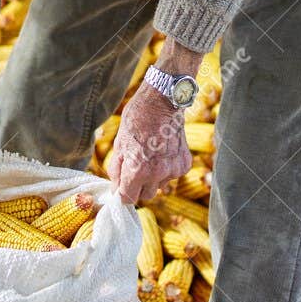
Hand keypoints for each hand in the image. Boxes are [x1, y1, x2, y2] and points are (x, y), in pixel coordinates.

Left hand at [105, 83, 191, 204]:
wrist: (162, 102)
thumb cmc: (136, 120)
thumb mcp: (119, 144)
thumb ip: (117, 171)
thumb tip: (115, 190)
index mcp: (138, 170)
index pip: (128, 199)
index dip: (122, 194)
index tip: (120, 189)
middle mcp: (158, 173)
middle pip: (145, 196)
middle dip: (138, 187)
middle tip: (135, 168)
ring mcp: (173, 170)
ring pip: (159, 186)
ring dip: (153, 177)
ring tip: (151, 154)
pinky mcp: (184, 165)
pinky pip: (171, 176)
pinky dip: (166, 169)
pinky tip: (163, 151)